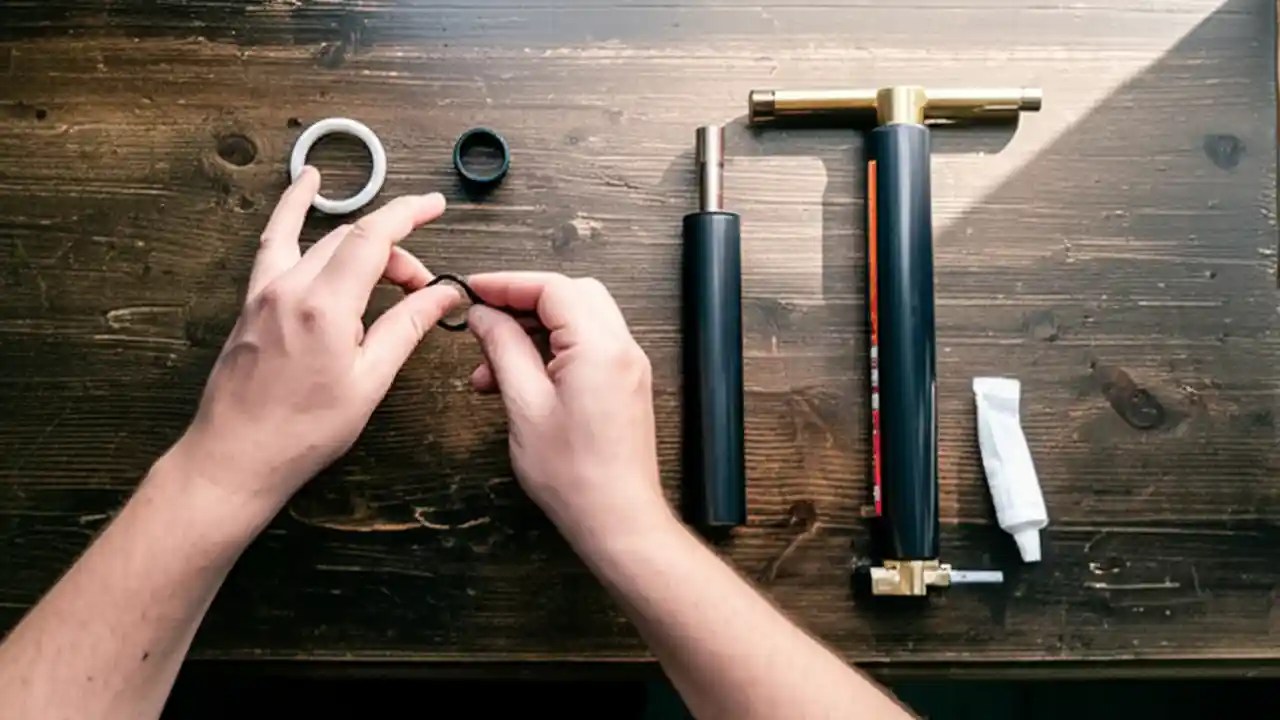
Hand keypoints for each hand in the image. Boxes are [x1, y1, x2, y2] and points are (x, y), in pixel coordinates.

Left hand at [171, 168, 460, 514]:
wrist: (236, 456)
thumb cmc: (302, 431)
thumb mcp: (369, 382)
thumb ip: (406, 328)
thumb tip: (443, 295)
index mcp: (324, 307)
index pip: (373, 238)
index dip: (408, 214)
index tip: (434, 205)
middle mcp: (290, 288)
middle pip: (352, 241)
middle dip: (395, 254)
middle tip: (420, 290)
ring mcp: (265, 291)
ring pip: (320, 240)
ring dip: (359, 238)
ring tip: (390, 254)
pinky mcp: (253, 301)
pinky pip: (277, 242)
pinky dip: (294, 210)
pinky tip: (306, 184)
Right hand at [464, 273, 671, 542]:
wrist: (617, 520)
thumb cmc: (574, 476)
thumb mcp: (524, 406)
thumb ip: (503, 350)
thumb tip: (484, 315)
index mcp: (599, 346)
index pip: (552, 288)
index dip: (507, 284)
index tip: (473, 291)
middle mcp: (622, 348)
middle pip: (569, 296)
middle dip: (522, 303)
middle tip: (483, 321)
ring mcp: (627, 366)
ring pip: (577, 321)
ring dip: (532, 332)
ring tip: (490, 369)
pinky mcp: (624, 384)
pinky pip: (586, 347)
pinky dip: (551, 351)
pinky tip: (517, 380)